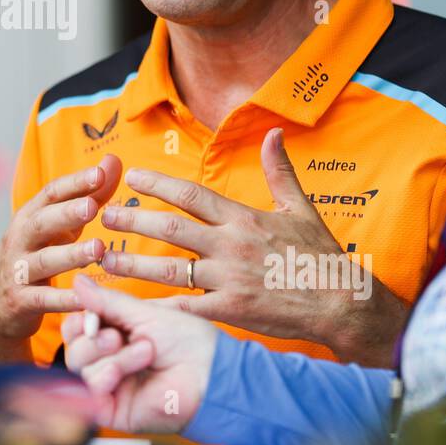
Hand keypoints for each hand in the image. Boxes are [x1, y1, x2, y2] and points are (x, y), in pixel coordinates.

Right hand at [0, 154, 121, 361]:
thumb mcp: (58, 225)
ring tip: (98, 249)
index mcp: (31, 216)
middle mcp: (21, 239)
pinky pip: (44, 300)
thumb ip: (89, 194)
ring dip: (70, 255)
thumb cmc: (34, 254)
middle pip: (42, 222)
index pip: (51, 193)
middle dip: (66, 213)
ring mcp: (19, 271)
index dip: (74, 183)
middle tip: (92, 206)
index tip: (100, 172)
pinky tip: (87, 297)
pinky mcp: (22, 302)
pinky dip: (65, 299)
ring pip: (43, 261)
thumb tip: (113, 160)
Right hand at [60, 274, 216, 433]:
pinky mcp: (113, 409)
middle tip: (116, 336)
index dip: (79, 320)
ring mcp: (111, 385)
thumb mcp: (145, 314)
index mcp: (117, 334)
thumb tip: (77, 281)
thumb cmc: (189, 342)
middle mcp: (111, 359)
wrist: (211, 375)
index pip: (78, 327)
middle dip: (92, 338)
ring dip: (110, 357)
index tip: (90, 314)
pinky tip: (120, 373)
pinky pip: (89, 391)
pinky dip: (102, 377)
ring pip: (79, 367)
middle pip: (74, 347)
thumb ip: (107, 301)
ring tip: (143, 353)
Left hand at [99, 128, 406, 365]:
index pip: (191, 195)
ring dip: (133, 264)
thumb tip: (273, 132)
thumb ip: (280, 171)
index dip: (158, 185)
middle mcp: (231, 246)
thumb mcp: (301, 208)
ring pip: (170, 270)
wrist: (341, 304)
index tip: (132, 178)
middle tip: (105, 217)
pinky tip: (133, 305)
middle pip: (170, 230)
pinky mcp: (230, 311)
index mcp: (243, 218)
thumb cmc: (321, 255)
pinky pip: (187, 309)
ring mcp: (228, 280)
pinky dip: (159, 308)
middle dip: (133, 222)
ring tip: (104, 259)